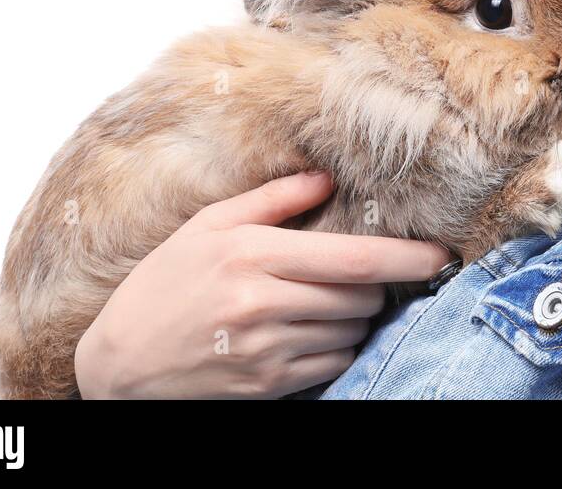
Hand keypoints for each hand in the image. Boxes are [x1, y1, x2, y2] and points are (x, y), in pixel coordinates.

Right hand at [72, 171, 452, 398]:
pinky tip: (305, 330)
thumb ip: (274, 198)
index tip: (441, 255)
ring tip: (320, 298)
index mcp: (255, 256)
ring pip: (351, 329)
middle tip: (355, 270)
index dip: (407, 258)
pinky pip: (332, 362)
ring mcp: (267, 350)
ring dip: (354, 313)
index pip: (354, 258)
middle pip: (361, 295)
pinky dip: (335, 345)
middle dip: (374, 282)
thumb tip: (328, 177)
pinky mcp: (267, 384)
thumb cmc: (166, 281)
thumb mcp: (211, 224)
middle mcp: (264, 304)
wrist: (120, 361)